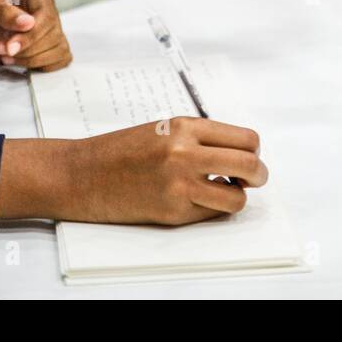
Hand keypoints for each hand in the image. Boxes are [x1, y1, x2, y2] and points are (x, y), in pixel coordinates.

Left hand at [0, 0, 71, 70]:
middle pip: (54, 35)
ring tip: (5, 56)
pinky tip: (19, 63)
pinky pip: (60, 58)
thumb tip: (29, 22)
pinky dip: (42, 66)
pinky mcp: (44, 44)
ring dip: (32, 59)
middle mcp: (43, 4)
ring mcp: (45, 25)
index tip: (7, 49)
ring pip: (58, 48)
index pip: (47, 17)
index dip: (30, 37)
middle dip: (27, 49)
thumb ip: (0, 13)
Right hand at [0, 118, 268, 224]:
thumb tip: (238, 151)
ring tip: (226, 192)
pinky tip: (198, 199)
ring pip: (237, 198)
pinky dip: (212, 209)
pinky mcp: (173, 213)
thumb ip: (198, 137)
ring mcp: (179, 186)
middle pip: (249, 166)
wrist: (83, 174)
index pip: (244, 138)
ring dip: (237, 197)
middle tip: (253, 178)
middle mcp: (184, 154)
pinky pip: (211, 214)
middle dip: (258, 175)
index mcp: (183, 128)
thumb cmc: (120, 151)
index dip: (253, 150)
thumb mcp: (162, 129)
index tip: (249, 155)